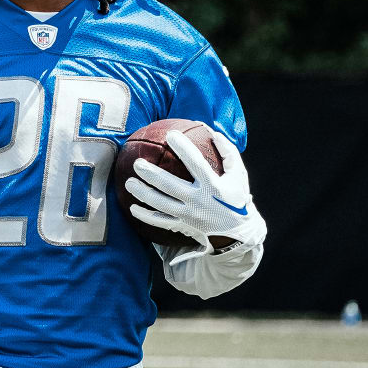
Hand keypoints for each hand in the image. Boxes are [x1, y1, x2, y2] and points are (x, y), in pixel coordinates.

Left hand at [123, 128, 266, 265]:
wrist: (238, 233)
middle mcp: (199, 201)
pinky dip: (145, 216)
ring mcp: (189, 215)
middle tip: (137, 163)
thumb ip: (229, 153)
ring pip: (161, 204)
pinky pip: (160, 222)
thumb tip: (214, 133)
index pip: (196, 164)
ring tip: (129, 183)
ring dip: (143, 194)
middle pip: (170, 186)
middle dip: (152, 175)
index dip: (184, 148)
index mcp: (213, 186)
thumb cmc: (237, 199)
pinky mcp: (183, 226)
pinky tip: (132, 208)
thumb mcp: (239, 175)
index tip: (170, 134)